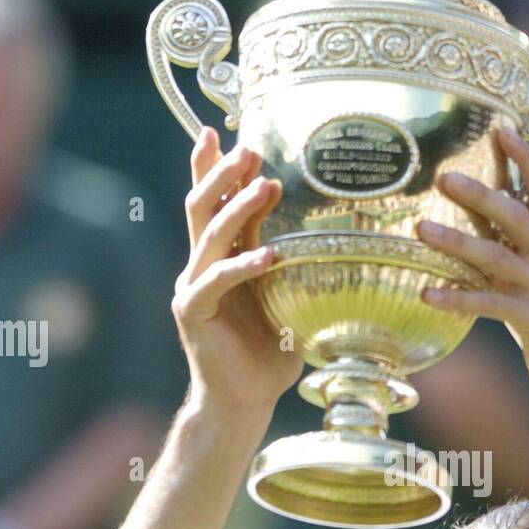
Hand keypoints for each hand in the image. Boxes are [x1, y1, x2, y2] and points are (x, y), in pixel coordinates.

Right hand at [173, 127, 302, 426]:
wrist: (244, 399)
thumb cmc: (270, 349)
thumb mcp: (286, 295)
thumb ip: (292, 261)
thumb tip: (335, 230)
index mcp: (219, 256)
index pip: (213, 202)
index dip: (210, 166)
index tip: (218, 129)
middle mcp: (200, 265)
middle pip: (203, 206)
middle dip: (224, 173)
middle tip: (249, 148)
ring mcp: (193, 287)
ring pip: (210, 236)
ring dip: (238, 209)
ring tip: (265, 186)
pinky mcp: (194, 313)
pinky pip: (216, 283)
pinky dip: (241, 267)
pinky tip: (266, 255)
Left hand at [415, 126, 528, 407]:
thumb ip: (511, 244)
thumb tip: (480, 207)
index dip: (525, 158)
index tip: (502, 128)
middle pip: (516, 215)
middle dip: (481, 193)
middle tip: (444, 177)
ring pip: (497, 258)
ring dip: (456, 241)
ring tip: (421, 230)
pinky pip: (489, 305)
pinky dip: (457, 299)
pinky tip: (427, 294)